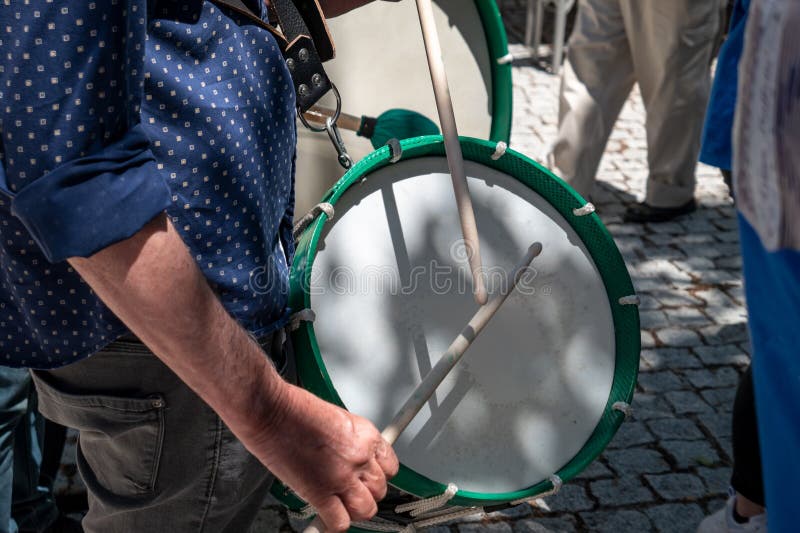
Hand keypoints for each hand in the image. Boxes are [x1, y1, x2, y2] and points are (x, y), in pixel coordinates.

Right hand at [250, 383, 398, 531]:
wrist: (270, 411)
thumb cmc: (294, 408)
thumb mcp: (336, 417)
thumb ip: (348, 439)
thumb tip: (348, 455)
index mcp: (365, 434)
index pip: (390, 465)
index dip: (378, 473)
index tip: (369, 476)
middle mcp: (358, 457)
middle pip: (379, 489)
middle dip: (366, 492)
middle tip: (352, 489)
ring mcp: (341, 477)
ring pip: (366, 509)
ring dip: (355, 510)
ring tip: (343, 504)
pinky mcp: (319, 493)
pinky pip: (339, 522)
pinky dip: (334, 524)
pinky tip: (326, 516)